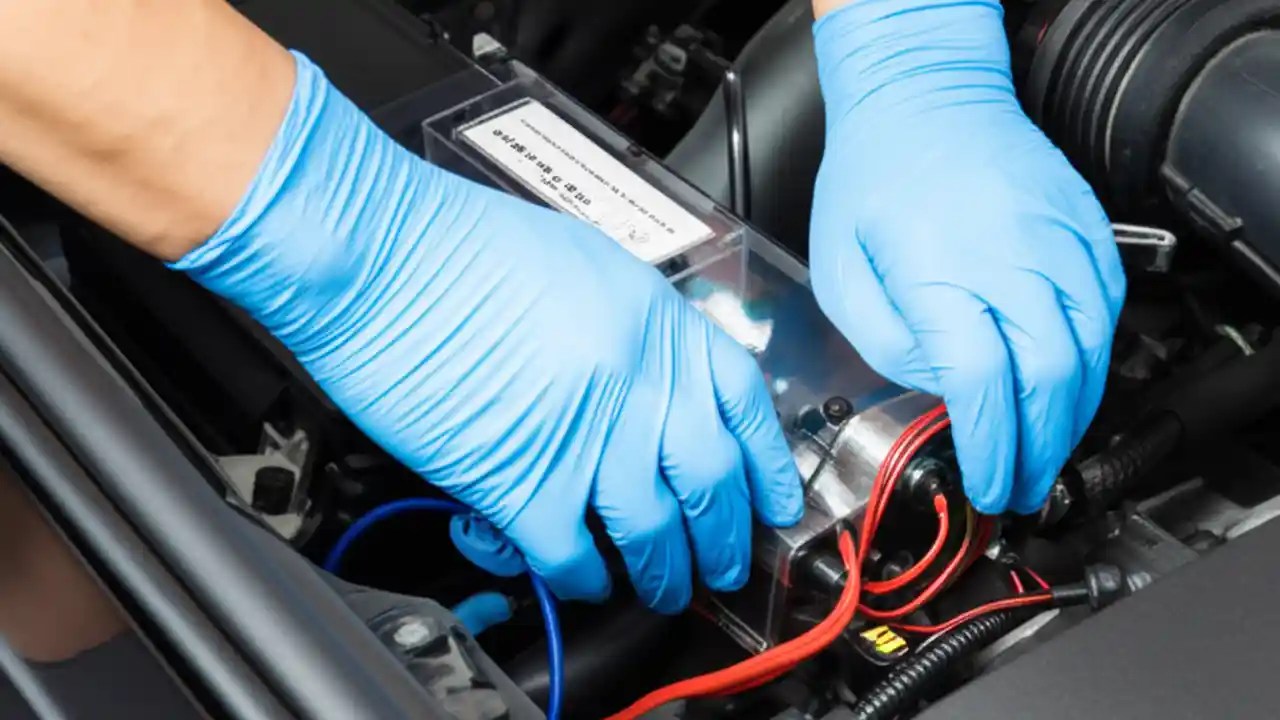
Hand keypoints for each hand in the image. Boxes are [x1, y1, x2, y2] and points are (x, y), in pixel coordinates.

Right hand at [174, 53, 802, 611]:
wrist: (376, 253)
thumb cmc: (456, 244)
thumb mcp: (582, 261)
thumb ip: (632, 327)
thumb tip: (651, 383)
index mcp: (655, 319)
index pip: (742, 404)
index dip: (768, 464)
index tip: (773, 501)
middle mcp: (635, 378)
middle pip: (709, 479)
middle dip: (725, 536)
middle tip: (726, 565)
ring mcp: (584, 432)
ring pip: (652, 529)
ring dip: (663, 572)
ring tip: (665, 589)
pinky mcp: (520, 479)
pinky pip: (572, 553)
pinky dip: (583, 580)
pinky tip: (584, 582)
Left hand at [808, 0, 1124, 513]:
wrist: (922, 96)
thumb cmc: (874, 178)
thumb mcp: (839, 271)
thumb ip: (887, 344)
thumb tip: (940, 390)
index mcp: (939, 272)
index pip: (981, 385)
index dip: (991, 450)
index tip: (988, 486)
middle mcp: (1009, 257)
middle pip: (1048, 380)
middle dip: (1039, 451)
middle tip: (1023, 488)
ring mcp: (1056, 240)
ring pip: (1089, 352)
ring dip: (1073, 416)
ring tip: (1047, 452)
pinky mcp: (1086, 228)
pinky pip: (1107, 309)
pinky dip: (1095, 360)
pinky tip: (1071, 387)